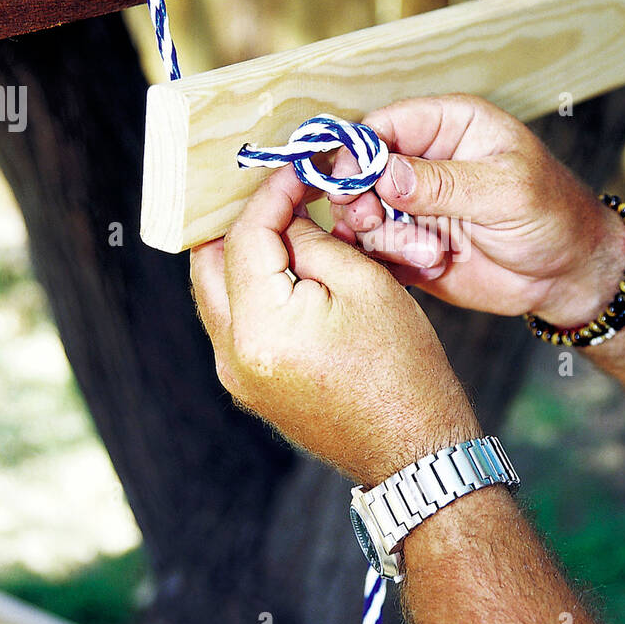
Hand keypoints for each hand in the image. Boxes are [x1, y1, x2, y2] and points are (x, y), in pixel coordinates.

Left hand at [190, 166, 480, 487]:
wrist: (415, 451)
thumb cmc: (404, 372)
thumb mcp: (365, 285)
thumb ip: (313, 242)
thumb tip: (286, 219)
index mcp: (262, 329)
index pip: (246, 237)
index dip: (271, 195)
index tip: (297, 172)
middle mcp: (234, 355)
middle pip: (209, 264)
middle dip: (241, 222)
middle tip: (278, 195)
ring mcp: (237, 376)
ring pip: (216, 294)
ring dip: (242, 255)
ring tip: (286, 227)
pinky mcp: (251, 387)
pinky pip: (234, 323)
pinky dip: (251, 290)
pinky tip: (288, 270)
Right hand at [330, 95, 624, 327]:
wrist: (568, 276)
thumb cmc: (553, 216)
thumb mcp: (506, 193)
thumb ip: (444, 183)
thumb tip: (384, 173)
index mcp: (450, 126)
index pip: (384, 124)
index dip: (358, 150)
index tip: (348, 180)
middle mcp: (425, 162)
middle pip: (361, 170)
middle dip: (359, 197)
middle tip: (370, 218)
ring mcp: (415, 205)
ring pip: (364, 213)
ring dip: (383, 235)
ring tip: (428, 251)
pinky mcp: (412, 244)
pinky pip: (378, 250)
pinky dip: (393, 261)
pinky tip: (432, 265)